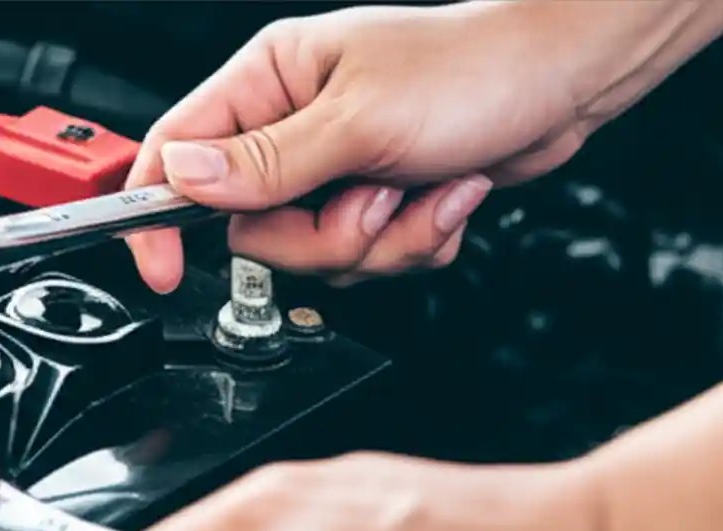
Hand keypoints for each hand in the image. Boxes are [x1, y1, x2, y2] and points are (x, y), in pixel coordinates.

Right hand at [125, 1, 716, 291]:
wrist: (566, 81)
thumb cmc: (475, 69)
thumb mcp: (360, 120)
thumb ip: (266, 162)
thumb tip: (184, 179)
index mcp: (269, 82)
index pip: (176, 153)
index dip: (156, 216)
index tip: (161, 269)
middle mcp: (292, 125)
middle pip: (253, 227)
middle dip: (318, 237)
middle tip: (366, 203)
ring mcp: (335, 166)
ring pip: (313, 252)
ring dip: (376, 240)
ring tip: (417, 192)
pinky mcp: (376, 197)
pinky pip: (365, 257)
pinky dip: (411, 242)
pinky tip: (441, 198)